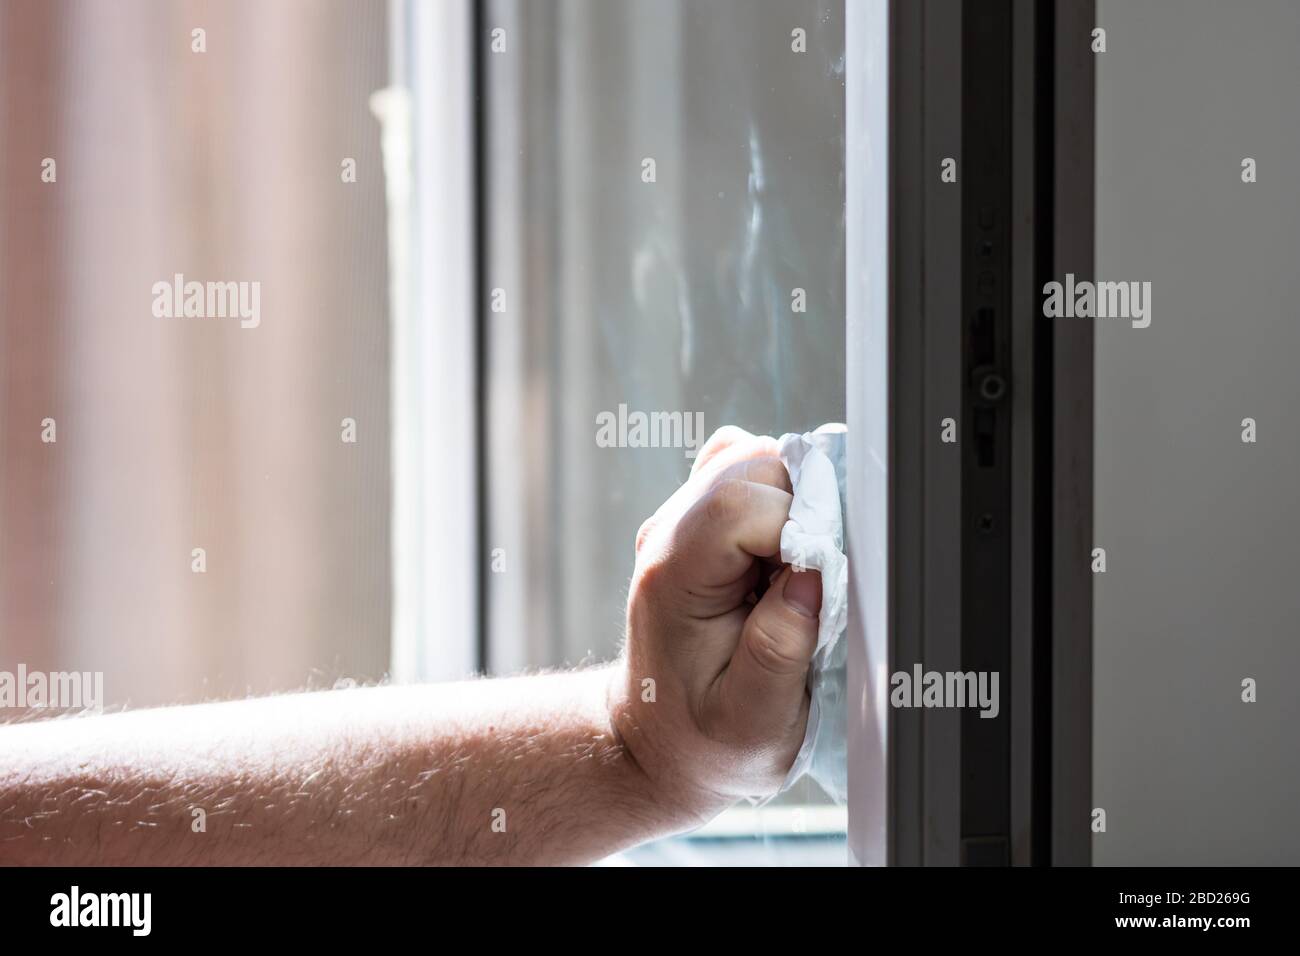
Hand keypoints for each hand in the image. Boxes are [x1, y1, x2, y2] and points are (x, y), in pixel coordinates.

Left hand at [609, 426, 822, 823]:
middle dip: (802, 511)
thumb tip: (812, 574)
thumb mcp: (753, 720)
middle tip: (808, 583)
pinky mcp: (700, 519)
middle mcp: (667, 534)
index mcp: (673, 575)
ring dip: (792, 504)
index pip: (740, 505)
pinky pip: (748, 473)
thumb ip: (780, 648)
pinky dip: (780, 499)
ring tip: (791, 575)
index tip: (817, 582)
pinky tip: (782, 556)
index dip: (798, 529)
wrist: (660, 740)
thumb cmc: (705, 739)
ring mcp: (680, 520)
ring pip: (753, 459)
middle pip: (751, 467)